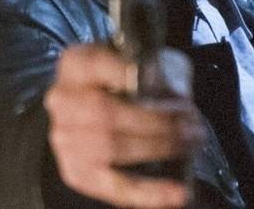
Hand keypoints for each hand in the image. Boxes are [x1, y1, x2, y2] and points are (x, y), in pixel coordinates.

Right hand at [44, 44, 203, 208]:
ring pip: (110, 148)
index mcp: (76, 64)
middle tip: (190, 123)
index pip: (94, 65)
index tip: (157, 78)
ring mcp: (66, 139)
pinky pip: (116, 186)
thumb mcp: (148, 62)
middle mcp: (63, 101)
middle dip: (155, 120)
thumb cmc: (132, 80)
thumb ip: (160, 74)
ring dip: (157, 148)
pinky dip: (151, 191)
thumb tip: (176, 100)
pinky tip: (178, 192)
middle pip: (105, 112)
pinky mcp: (78, 172)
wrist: (108, 103)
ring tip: (188, 144)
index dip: (124, 72)